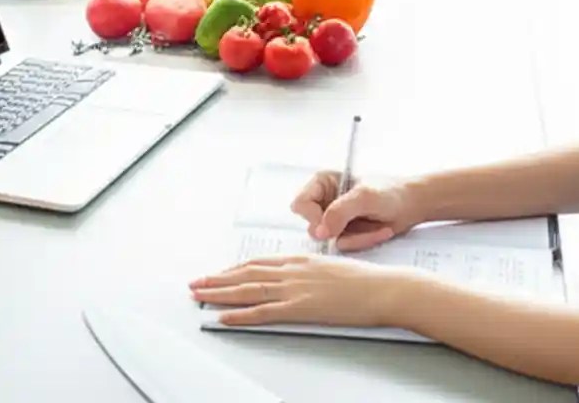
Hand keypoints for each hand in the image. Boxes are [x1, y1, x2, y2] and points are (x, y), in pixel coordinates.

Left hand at [189, 255, 423, 327]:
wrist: (382, 288)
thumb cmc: (365, 281)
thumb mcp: (332, 269)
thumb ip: (311, 273)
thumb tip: (300, 280)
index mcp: (300, 260)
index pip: (258, 263)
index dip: (234, 268)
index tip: (218, 272)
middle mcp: (292, 270)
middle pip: (245, 274)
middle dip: (217, 279)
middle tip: (196, 283)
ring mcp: (295, 288)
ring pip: (247, 290)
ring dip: (219, 294)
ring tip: (200, 297)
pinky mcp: (300, 307)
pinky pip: (262, 312)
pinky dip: (240, 315)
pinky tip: (224, 317)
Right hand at [291, 171, 421, 251]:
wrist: (413, 205)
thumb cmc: (391, 192)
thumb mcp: (364, 197)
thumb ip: (339, 212)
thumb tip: (320, 232)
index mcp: (323, 183)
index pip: (300, 204)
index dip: (312, 217)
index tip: (328, 226)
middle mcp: (325, 201)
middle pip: (312, 225)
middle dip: (338, 231)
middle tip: (356, 227)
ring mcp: (335, 219)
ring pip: (330, 240)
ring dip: (355, 237)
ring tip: (377, 227)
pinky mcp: (346, 234)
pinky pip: (344, 246)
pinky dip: (362, 242)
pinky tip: (378, 231)